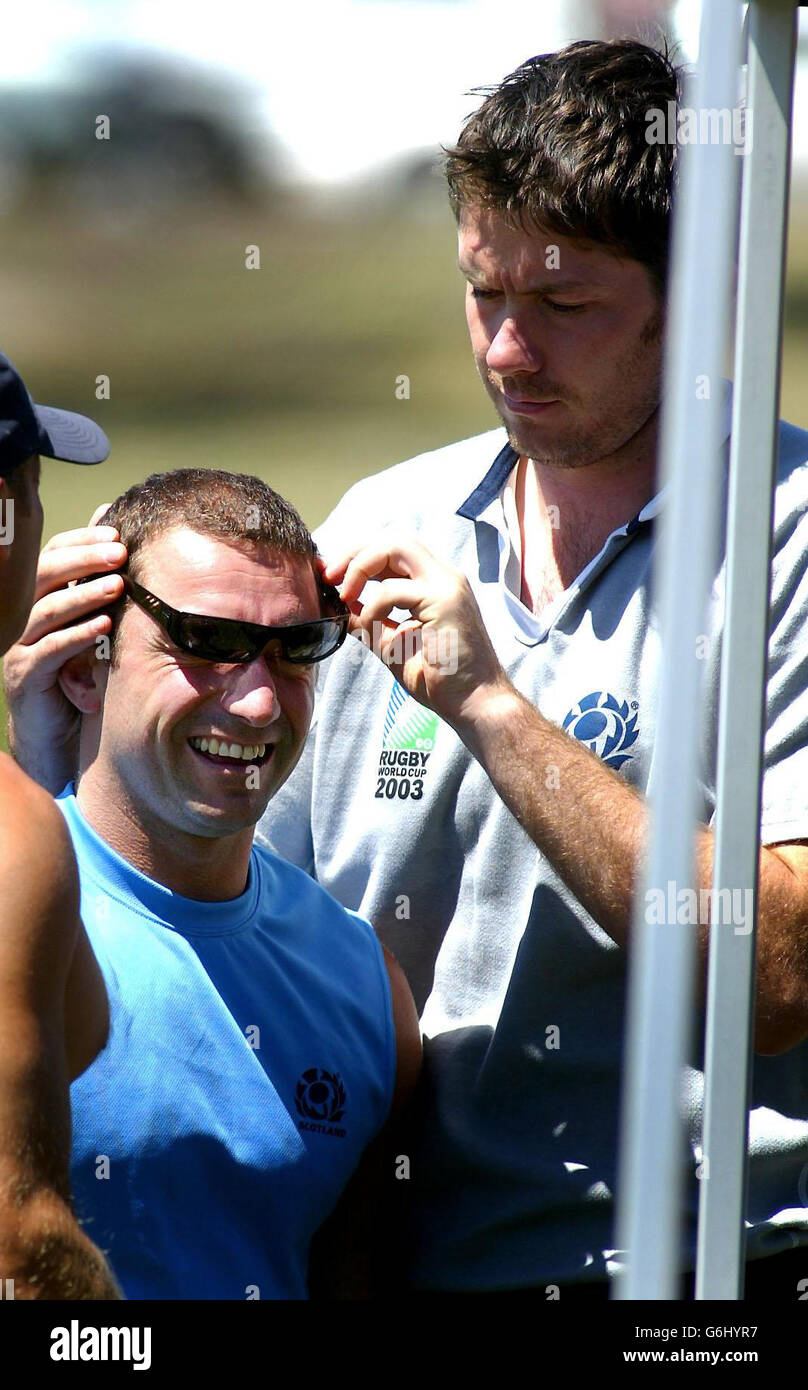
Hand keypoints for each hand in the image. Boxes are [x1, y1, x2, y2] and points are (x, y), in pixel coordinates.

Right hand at [3, 505, 126, 791]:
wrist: (59, 733)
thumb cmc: (80, 671)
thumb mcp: (91, 622)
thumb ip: (97, 581)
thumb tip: (115, 531)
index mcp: (34, 596)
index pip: (50, 554)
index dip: (80, 541)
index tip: (115, 534)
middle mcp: (20, 616)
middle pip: (43, 575)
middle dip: (83, 560)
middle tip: (120, 552)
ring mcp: (18, 645)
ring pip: (46, 610)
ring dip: (84, 594)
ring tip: (118, 585)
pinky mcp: (25, 675)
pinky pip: (49, 649)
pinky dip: (77, 634)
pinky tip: (103, 625)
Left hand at [322, 537, 509, 729]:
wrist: (475, 704)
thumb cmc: (441, 680)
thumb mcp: (393, 645)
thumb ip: (369, 623)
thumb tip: (339, 607)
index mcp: (435, 584)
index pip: (394, 551)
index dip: (359, 557)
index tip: (332, 578)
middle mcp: (444, 577)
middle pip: (393, 538)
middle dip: (355, 553)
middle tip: (329, 577)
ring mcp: (447, 586)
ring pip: (396, 546)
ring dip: (360, 567)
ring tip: (343, 594)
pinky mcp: (444, 602)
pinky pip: (393, 589)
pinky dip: (373, 605)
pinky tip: (370, 626)